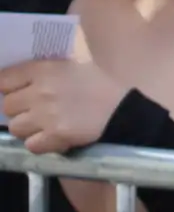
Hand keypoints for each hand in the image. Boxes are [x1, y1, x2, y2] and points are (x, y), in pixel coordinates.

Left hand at [0, 59, 128, 153]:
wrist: (123, 109)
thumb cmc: (100, 84)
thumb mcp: (72, 66)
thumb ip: (45, 72)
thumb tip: (20, 79)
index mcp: (44, 69)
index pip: (3, 80)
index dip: (8, 88)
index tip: (17, 92)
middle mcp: (40, 91)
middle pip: (8, 106)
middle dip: (19, 110)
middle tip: (35, 111)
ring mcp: (45, 115)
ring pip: (15, 127)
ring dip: (27, 128)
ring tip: (43, 126)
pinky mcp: (54, 135)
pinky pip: (30, 145)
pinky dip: (39, 144)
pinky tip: (52, 138)